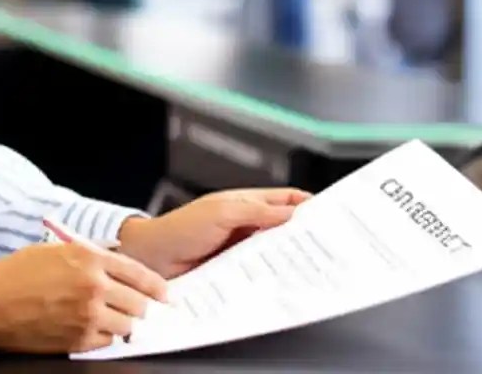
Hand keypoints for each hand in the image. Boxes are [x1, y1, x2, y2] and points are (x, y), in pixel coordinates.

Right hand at [0, 242, 168, 353]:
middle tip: (141, 308)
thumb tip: (115, 257)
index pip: (139, 273)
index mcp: (90, 259)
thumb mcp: (56, 249)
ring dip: (125, 323)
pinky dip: (106, 337)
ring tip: (117, 319)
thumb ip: (90, 253)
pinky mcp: (76, 340)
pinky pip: (107, 342)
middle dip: (143, 306)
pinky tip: (96, 329)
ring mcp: (86, 316)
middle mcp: (93, 287)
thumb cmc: (16, 273)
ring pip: (127, 325)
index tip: (165, 294)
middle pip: (139, 302)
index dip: (157, 286)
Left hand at [118, 188, 311, 277]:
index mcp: (246, 202)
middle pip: (284, 227)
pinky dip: (271, 275)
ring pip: (274, 252)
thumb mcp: (222, 212)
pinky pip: (259, 272)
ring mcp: (241, 249)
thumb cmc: (180, 228)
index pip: (285, 198)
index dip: (308, 203)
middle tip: (326, 243)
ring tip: (310, 265)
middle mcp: (246, 225)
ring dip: (288, 257)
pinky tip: (282, 281)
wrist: (152, 260)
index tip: (330, 212)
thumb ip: (257, 211)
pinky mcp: (235, 271)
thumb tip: (291, 213)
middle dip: (304, 234)